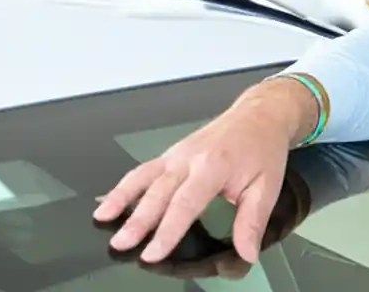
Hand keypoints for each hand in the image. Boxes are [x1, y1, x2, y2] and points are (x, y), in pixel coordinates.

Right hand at [92, 81, 311, 264]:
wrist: (261, 114)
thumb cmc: (263, 148)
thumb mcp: (267, 186)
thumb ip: (252, 222)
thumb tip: (247, 254)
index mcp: (214, 165)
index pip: (185, 204)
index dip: (167, 230)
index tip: (153, 253)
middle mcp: (189, 158)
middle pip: (158, 192)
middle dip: (137, 221)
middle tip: (120, 245)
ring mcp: (177, 153)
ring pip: (143, 177)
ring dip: (120, 198)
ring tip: (102, 218)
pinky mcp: (171, 154)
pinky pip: (144, 170)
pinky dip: (124, 185)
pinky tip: (109, 200)